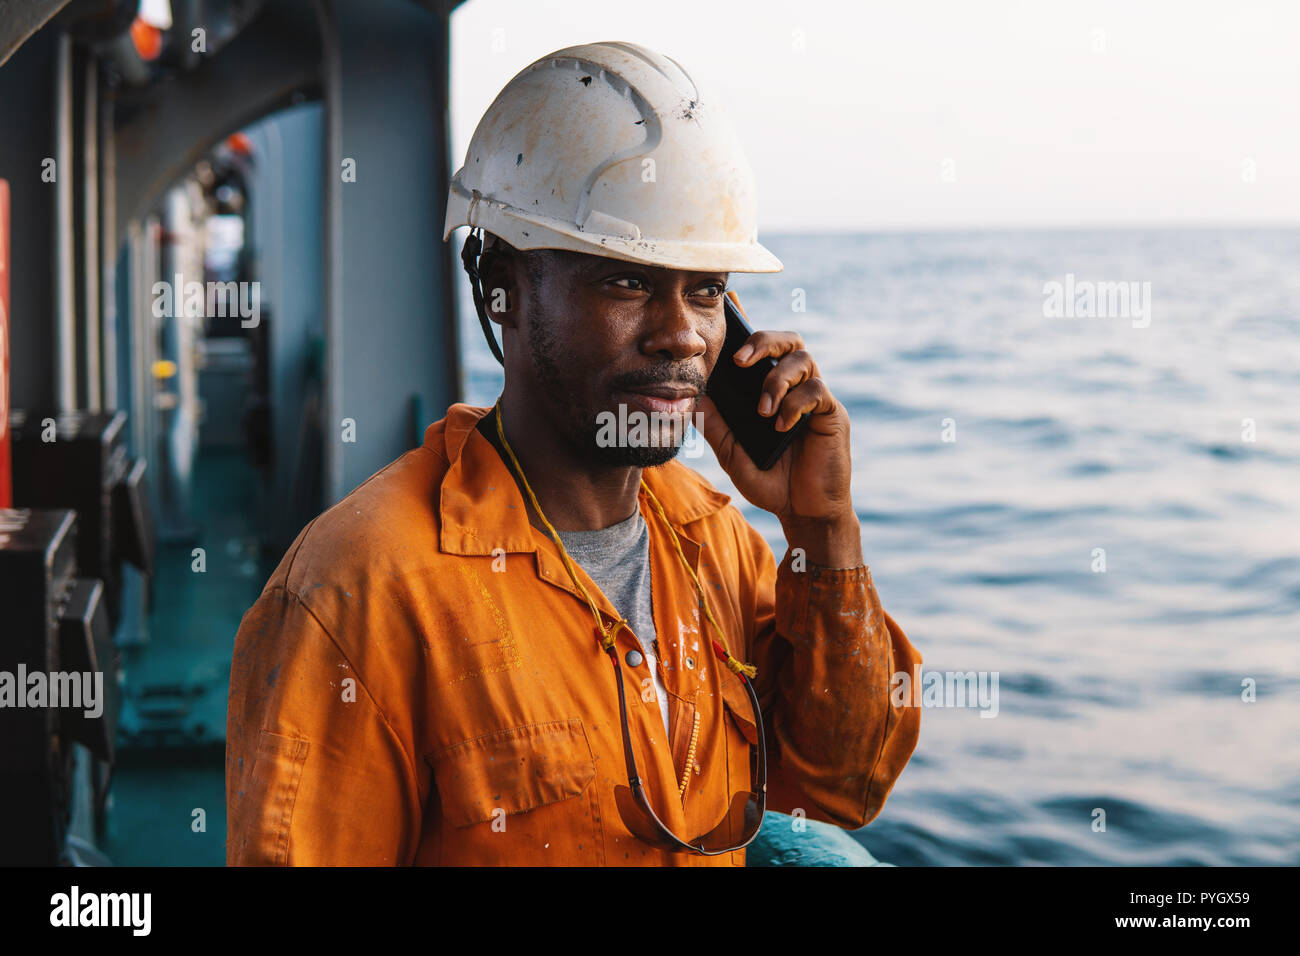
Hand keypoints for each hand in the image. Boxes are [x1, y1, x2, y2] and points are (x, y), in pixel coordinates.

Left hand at [696, 331, 862, 566]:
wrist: (803, 512)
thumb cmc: (770, 480)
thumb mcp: (731, 451)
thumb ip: (715, 422)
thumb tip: (692, 392)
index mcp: (770, 390)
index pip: (762, 349)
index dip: (749, 325)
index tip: (731, 303)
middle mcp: (794, 387)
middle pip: (789, 340)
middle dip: (763, 341)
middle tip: (740, 359)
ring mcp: (816, 398)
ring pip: (803, 359)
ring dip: (777, 381)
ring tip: (763, 411)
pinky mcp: (832, 413)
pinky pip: (817, 391)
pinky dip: (795, 405)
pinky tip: (782, 427)